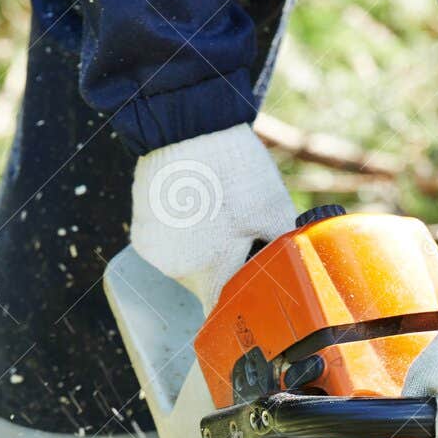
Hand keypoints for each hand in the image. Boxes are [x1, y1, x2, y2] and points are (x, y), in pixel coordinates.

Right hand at [131, 124, 296, 309]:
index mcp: (210, 273)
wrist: (187, 124)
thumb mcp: (274, 213)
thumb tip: (296, 276)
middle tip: (242, 234)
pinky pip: (169, 245)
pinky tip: (194, 204)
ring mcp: (154, 252)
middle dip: (227, 268)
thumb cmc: (235, 169)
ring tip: (216, 212)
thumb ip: (282, 253)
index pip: (225, 313)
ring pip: (188, 265)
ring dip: (204, 250)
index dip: (242, 308)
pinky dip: (182, 233)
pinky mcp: (141, 232)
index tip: (253, 299)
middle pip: (208, 286)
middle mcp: (176, 271)